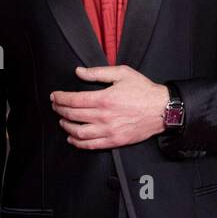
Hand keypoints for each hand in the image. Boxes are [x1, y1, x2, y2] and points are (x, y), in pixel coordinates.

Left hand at [51, 65, 167, 148]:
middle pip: (73, 115)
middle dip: (60, 110)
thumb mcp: (122, 73)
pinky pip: (91, 145)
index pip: (73, 100)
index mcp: (104, 99)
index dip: (60, 98)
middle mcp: (104, 116)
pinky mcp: (114, 141)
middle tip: (56, 106)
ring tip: (62, 121)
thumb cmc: (143, 90)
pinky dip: (78, 143)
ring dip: (66, 126)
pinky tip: (72, 138)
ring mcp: (109, 131)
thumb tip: (79, 72)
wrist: (162, 110)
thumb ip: (98, 73)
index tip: (54, 96)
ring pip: (78, 132)